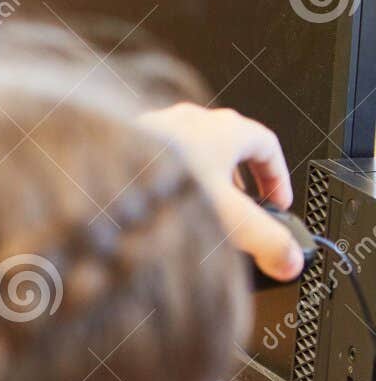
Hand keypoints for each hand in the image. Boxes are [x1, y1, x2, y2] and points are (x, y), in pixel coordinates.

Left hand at [138, 103, 302, 281]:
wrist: (93, 164)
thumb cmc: (156, 177)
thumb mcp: (224, 214)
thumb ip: (262, 240)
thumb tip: (286, 260)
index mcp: (223, 128)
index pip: (267, 144)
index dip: (278, 175)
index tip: (279, 201)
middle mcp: (189, 120)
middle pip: (228, 147)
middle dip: (238, 182)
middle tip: (239, 212)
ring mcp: (156, 126)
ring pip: (191, 152)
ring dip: (201, 181)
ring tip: (198, 213)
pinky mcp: (127, 140)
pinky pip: (158, 159)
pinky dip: (168, 181)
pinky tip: (158, 208)